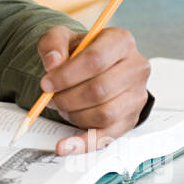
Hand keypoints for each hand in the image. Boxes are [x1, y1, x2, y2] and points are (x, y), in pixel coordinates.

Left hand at [35, 26, 150, 154]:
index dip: (66, 75)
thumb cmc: (80, 52)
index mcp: (121, 42)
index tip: (46, 83)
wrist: (93, 66)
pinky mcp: (130, 119)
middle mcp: (136, 68)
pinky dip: (83, 143)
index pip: (96, 59)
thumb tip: (53, 63)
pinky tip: (65, 146)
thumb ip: (52, 43)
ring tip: (62, 106)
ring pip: (104, 114)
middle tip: (51, 98)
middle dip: (68, 97)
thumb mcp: (62, 37)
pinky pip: (107, 136)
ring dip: (74, 115)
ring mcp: (137, 96)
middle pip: (100, 89)